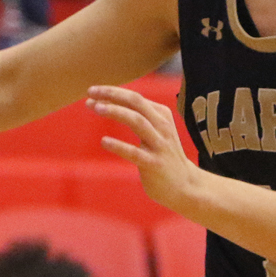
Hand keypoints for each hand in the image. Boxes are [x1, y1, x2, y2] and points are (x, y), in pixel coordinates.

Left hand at [87, 85, 199, 213]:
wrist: (185, 185)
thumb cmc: (162, 155)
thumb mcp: (155, 130)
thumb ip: (138, 116)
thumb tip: (106, 102)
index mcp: (161, 115)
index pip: (135, 97)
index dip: (112, 92)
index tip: (92, 91)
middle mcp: (162, 126)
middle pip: (136, 103)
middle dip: (113, 95)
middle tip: (90, 92)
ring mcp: (159, 145)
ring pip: (137, 121)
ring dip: (116, 112)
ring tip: (96, 108)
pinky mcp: (154, 164)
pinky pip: (135, 153)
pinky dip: (119, 146)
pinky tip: (104, 141)